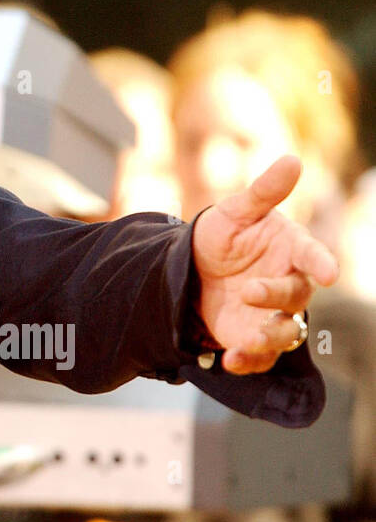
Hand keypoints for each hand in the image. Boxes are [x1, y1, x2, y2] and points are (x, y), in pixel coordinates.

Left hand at [192, 156, 338, 374]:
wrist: (191, 270)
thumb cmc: (222, 236)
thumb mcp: (235, 211)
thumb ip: (264, 191)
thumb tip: (293, 159)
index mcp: (291, 250)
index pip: (313, 255)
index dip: (322, 263)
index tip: (329, 273)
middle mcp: (289, 284)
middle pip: (296, 296)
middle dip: (276, 296)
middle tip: (248, 291)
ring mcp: (273, 314)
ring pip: (286, 332)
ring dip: (269, 337)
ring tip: (246, 340)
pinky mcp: (253, 338)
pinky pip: (260, 357)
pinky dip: (248, 362)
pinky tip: (229, 361)